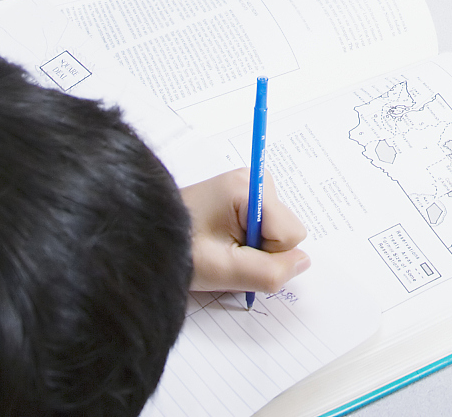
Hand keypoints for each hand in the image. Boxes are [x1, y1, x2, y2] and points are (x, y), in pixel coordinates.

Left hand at [181, 169, 310, 295]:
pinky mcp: (241, 196)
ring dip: (252, 248)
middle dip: (260, 251)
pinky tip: (220, 242)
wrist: (148, 239)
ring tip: (217, 249)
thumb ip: (269, 271)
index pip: (290, 235)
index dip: (266, 257)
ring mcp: (247, 186)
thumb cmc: (181, 251)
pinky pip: (264, 228)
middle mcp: (253, 180)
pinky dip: (246, 241)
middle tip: (223, 255)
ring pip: (276, 232)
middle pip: (285, 231)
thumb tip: (303, 262)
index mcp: (249, 188)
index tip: (232, 256)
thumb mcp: (224, 270)